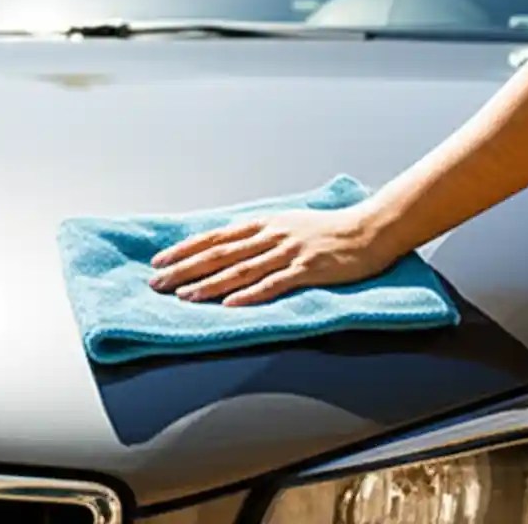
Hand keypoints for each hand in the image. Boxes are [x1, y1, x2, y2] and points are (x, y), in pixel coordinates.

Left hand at [148, 206, 398, 305]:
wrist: (369, 229)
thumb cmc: (329, 230)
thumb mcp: (288, 224)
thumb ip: (259, 236)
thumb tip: (228, 248)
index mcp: (264, 224)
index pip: (215, 237)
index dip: (184, 250)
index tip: (159, 261)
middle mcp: (270, 236)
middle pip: (219, 254)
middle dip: (185, 269)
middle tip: (157, 284)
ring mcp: (288, 252)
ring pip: (241, 269)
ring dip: (209, 284)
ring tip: (184, 296)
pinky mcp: (307, 269)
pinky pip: (274, 284)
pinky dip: (250, 294)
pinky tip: (230, 304)